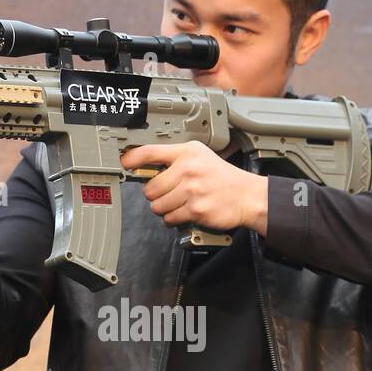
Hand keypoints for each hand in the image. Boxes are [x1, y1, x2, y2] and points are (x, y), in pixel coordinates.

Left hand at [121, 140, 266, 231]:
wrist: (247, 196)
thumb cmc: (223, 178)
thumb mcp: (200, 157)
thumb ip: (175, 159)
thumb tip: (146, 167)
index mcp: (187, 152)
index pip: (150, 152)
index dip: (132, 158)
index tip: (124, 163)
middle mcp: (188, 169)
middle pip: (150, 187)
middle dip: (155, 194)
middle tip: (168, 193)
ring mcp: (192, 190)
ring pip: (157, 206)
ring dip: (164, 208)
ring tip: (179, 202)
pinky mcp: (195, 210)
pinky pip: (169, 218)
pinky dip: (173, 219)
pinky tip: (185, 211)